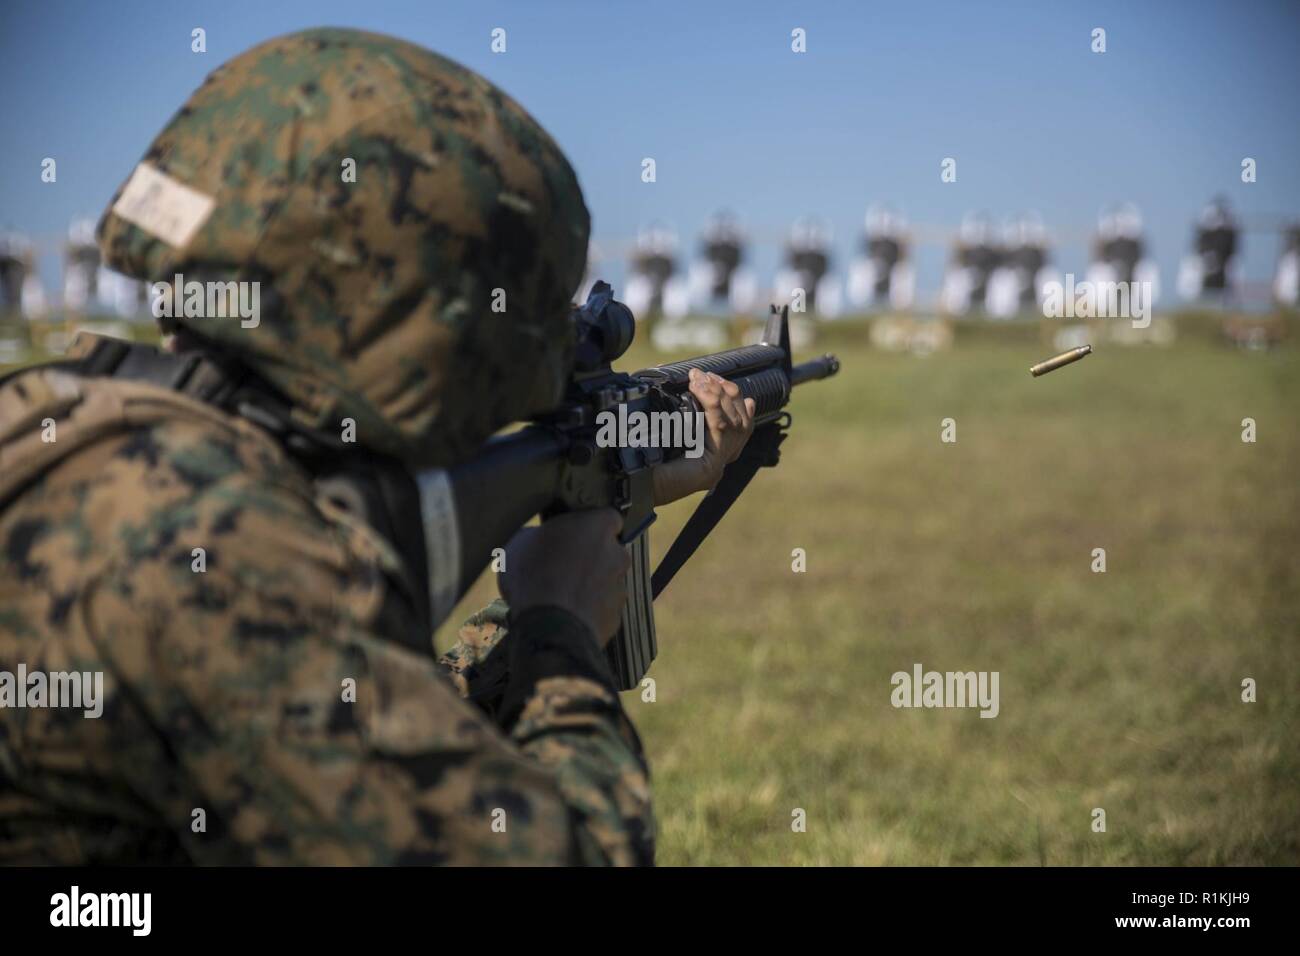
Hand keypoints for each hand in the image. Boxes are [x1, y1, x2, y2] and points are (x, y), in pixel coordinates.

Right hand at [500, 508, 630, 645]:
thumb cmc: (534, 577)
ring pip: (606, 582)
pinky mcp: (616, 617)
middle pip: (608, 551)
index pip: (606, 516)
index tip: (573, 535)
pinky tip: (566, 616)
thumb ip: (537, 534)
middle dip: (590, 558)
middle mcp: (617, 554)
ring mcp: (620, 587)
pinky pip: (602, 609)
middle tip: (562, 567)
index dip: (589, 526)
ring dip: (590, 586)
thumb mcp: (519, 543)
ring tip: (560, 597)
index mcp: (598, 527)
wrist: (549, 628)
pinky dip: (589, 611)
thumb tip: (534, 538)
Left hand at [652, 368, 755, 504]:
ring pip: (735, 423)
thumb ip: (684, 411)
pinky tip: (699, 390)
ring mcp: (717, 466)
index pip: (741, 425)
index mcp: (711, 454)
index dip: (736, 400)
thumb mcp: (669, 427)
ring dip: (717, 394)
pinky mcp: (710, 467)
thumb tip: (691, 381)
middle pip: (741, 422)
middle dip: (727, 392)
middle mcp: (719, 462)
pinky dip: (711, 405)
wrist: (633, 481)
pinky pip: (720, 428)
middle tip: (706, 375)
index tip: (718, 379)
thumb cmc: (644, 457)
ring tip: (699, 379)